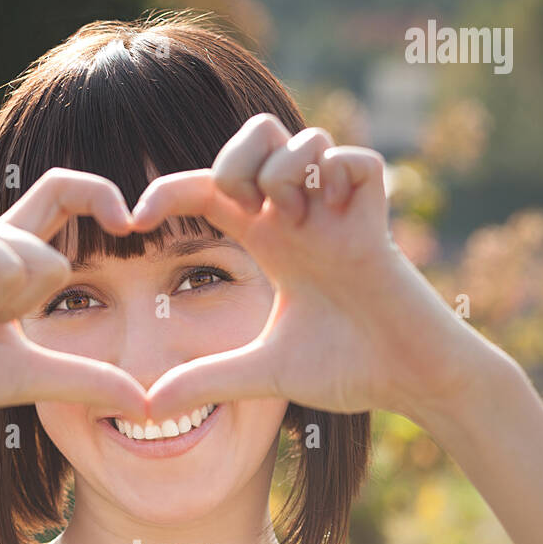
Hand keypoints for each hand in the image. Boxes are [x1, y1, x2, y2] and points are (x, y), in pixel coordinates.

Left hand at [130, 114, 491, 425]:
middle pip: (256, 136)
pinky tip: (329, 215)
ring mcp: (341, 213)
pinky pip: (357, 159)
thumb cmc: (348, 371)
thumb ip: (208, 380)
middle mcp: (303, 218)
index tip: (133, 221)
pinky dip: (336, 173)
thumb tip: (148, 407)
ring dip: (284, 170)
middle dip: (232, 157)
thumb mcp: (263, 373)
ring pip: (304, 138)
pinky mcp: (379, 218)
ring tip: (292, 221)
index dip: (169, 193)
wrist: (410, 383)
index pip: (211, 190)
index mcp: (271, 242)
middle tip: (237, 207)